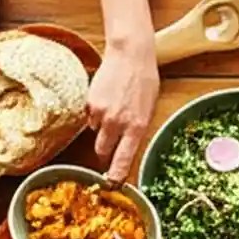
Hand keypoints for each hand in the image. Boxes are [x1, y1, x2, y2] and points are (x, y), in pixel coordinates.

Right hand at [88, 34, 158, 182]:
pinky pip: (89, 117)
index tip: (112, 184)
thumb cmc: (144, 80)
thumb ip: (137, 130)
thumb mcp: (149, 109)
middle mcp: (117, 123)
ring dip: (101, 129)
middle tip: (107, 150)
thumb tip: (127, 148)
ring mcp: (101, 113)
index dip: (116, 175)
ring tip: (112, 111)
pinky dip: (95, 114)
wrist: (130, 55)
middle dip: (103, 153)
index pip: (123, 159)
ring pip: (95, 132)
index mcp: (136, 127)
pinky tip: (105, 99)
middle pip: (102, 151)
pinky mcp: (89, 103)